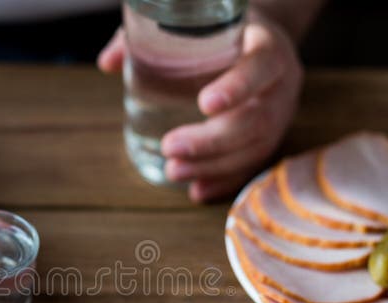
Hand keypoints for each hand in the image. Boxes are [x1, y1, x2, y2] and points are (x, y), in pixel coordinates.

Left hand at [98, 10, 302, 202]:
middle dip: (211, 141)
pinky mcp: (273, 138)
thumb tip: (108, 63)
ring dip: (213, 166)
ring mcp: (280, 115)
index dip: (237, 87)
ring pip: (255, 148)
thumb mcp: (194, 26)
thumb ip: (150, 38)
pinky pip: (253, 166)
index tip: (204, 104)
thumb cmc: (219, 34)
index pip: (260, 67)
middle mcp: (280, 84)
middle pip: (255, 120)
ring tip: (173, 171)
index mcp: (267, 47)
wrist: (260, 44)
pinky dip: (224, 181)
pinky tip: (197, 190)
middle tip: (170, 148)